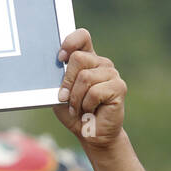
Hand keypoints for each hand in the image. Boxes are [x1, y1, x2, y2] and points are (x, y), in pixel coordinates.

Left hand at [54, 29, 126, 150]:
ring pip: (85, 77)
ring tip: (78, 108)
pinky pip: (95, 91)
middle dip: (66, 82)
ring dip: (75, 98)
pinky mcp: (119, 87)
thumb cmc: (74, 113)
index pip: (82, 37)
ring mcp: (112, 74)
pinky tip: (91, 111)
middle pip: (78, 58)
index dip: (70, 42)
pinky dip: (87, 105)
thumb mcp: (60, 94)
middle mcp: (101, 63)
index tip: (60, 58)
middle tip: (64, 98)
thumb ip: (58, 79)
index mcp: (87, 60)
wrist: (90, 134)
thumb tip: (51, 69)